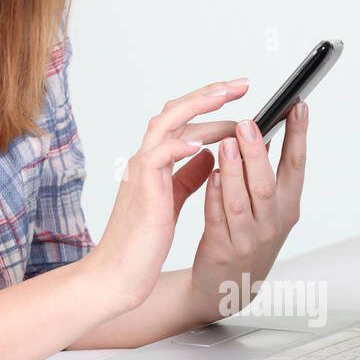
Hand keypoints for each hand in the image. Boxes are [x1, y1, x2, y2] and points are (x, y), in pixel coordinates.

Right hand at [91, 78, 249, 312]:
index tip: (240, 97)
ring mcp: (141, 171)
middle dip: (209, 94)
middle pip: (175, 111)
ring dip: (196, 107)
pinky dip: (178, 146)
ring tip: (225, 96)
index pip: (184, 120)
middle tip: (242, 84)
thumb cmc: (142, 241)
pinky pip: (158, 156)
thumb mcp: (173, 200)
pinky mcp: (142, 190)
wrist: (117, 274)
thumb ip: (188, 175)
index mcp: (156, 161)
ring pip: (165, 123)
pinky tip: (200, 143)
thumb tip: (209, 154)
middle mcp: (146, 158)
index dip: (211, 105)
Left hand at [189, 97, 307, 315]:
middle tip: (248, 123)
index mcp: (287, 208)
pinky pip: (218, 220)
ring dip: (234, 171)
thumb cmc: (249, 240)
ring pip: (241, 201)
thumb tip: (264, 129)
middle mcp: (272, 224)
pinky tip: (211, 176)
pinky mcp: (222, 250)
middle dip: (257, 153)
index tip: (298, 106)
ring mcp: (248, 240)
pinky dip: (215, 197)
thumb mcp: (269, 210)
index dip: (298, 136)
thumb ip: (267, 175)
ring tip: (227, 143)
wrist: (228, 288)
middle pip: (266, 184)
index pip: (296, 167)